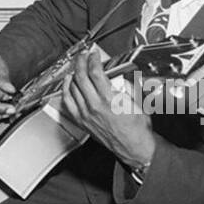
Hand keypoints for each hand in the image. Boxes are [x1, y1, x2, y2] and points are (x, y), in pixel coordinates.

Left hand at [62, 39, 203, 164]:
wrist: (134, 148)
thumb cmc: (138, 129)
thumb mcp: (136, 101)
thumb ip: (125, 86)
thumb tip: (117, 75)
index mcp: (110, 99)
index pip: (95, 72)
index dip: (93, 59)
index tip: (94, 54)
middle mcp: (95, 106)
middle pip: (81, 77)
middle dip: (81, 62)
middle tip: (83, 56)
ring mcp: (86, 114)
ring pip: (72, 88)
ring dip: (74, 74)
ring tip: (77, 67)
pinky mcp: (82, 121)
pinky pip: (68, 102)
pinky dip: (66, 90)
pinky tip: (68, 84)